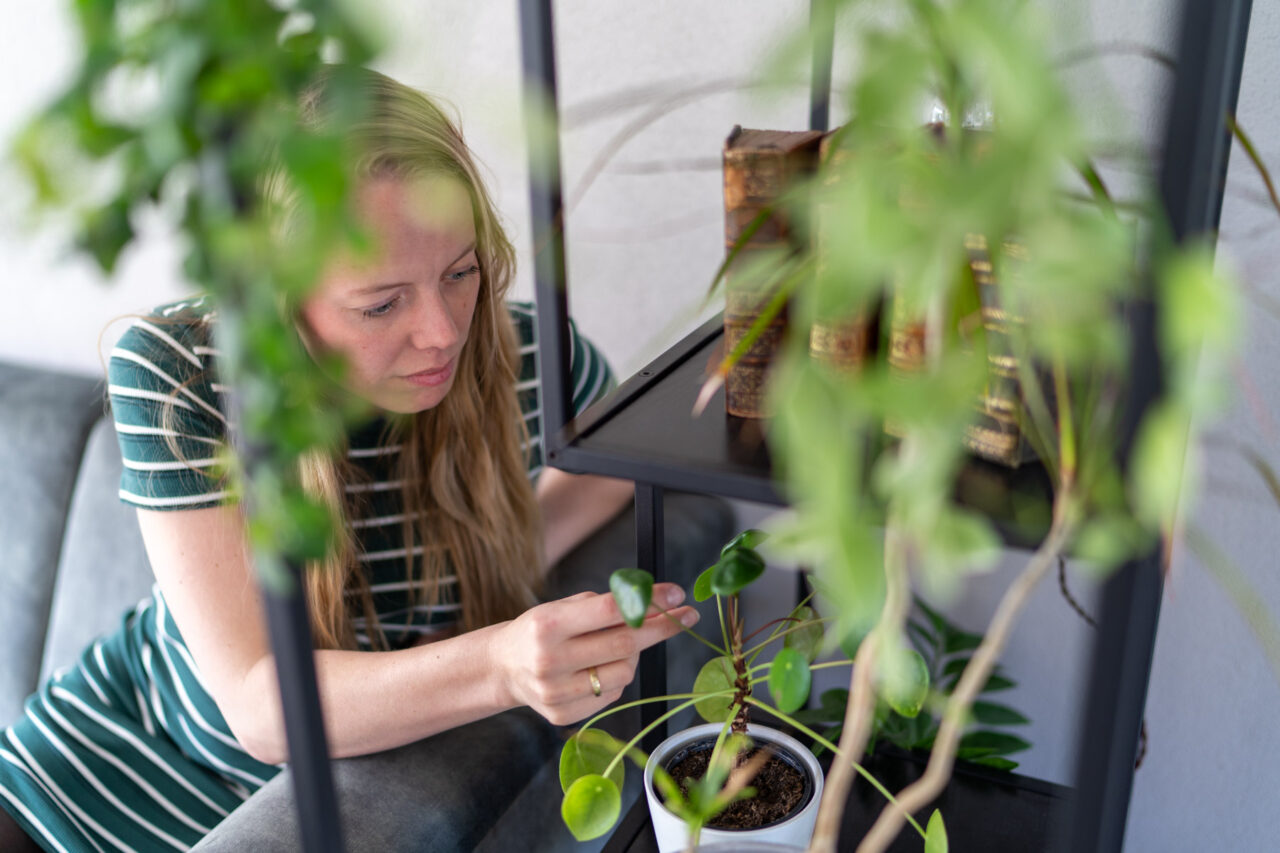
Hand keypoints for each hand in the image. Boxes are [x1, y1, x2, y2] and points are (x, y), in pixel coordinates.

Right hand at [494, 583, 698, 724]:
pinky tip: (600, 667)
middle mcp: (550, 661)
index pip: (610, 610)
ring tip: (620, 645)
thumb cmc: (540, 630)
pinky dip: (616, 677)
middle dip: (661, 628)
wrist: (503, 667)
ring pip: (624, 673)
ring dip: (634, 655)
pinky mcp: (563, 715)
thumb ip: (603, 605)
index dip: (649, 601)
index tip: (677, 594)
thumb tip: (654, 603)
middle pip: (624, 645)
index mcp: (548, 625)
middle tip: (686, 616)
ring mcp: (556, 693)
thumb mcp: (562, 607)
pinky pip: (612, 694)